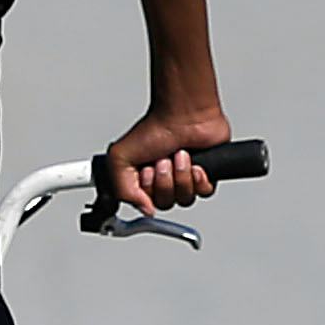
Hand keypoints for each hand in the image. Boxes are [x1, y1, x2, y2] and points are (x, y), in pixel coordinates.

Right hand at [99, 100, 235, 214]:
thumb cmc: (154, 129)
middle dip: (164, 181)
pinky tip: (194, 163)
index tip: (145, 172)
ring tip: (178, 156)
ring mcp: (184, 179)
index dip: (146, 192)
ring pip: (185, 199)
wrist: (182, 116)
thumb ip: (122, 191)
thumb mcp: (119, 159)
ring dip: (181, 176)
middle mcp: (163, 182)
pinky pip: (204, 192)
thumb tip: (144, 209)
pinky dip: (199, 178)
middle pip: (166, 204)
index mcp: (142, 180)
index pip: (145, 206)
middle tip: (162, 161)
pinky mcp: (204, 176)